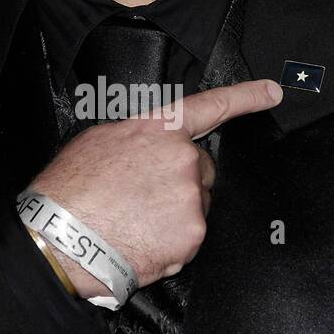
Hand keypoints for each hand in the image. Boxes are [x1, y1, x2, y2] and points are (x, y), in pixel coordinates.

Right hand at [29, 79, 282, 295]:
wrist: (61, 238)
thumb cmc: (70, 191)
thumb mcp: (100, 142)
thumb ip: (139, 139)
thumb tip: (149, 150)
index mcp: (158, 130)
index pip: (211, 106)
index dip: (246, 96)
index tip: (272, 91)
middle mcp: (182, 159)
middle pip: (202, 170)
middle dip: (181, 183)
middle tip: (143, 198)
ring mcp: (191, 197)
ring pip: (195, 205)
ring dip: (174, 214)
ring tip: (135, 221)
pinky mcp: (192, 234)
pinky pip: (190, 237)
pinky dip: (171, 242)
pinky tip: (141, 239)